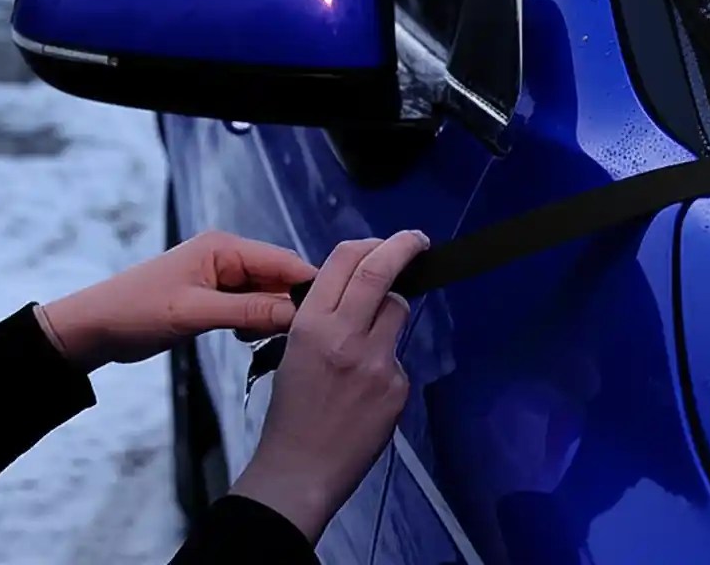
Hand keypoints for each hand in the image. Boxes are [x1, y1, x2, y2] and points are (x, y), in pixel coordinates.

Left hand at [40, 230, 317, 371]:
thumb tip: (297, 315)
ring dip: (273, 316)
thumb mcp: (195, 312)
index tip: (330, 314)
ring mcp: (223, 278)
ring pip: (268, 295)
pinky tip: (249, 338)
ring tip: (271, 339)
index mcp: (225, 247)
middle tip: (303, 335)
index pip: (284, 261)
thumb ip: (248, 311)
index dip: (309, 285)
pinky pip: (252, 307)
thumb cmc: (136, 311)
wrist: (93, 327)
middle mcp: (228, 257)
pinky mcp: (216, 297)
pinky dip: (257, 322)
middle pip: (280, 278)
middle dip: (292, 305)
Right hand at [230, 230, 428, 543]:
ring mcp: (377, 363)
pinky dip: (386, 362)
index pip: (346, 261)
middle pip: (381, 273)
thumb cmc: (290, 412)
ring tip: (368, 338)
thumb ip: (326, 319)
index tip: (393, 239)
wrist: (299, 470)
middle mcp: (347, 337)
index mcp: (311, 326)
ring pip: (398, 311)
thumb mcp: (293, 352)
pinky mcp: (397, 387)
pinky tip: (366, 392)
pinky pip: (398, 357)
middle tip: (418, 239)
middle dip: (405, 246)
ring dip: (390, 311)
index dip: (373, 242)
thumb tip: (359, 294)